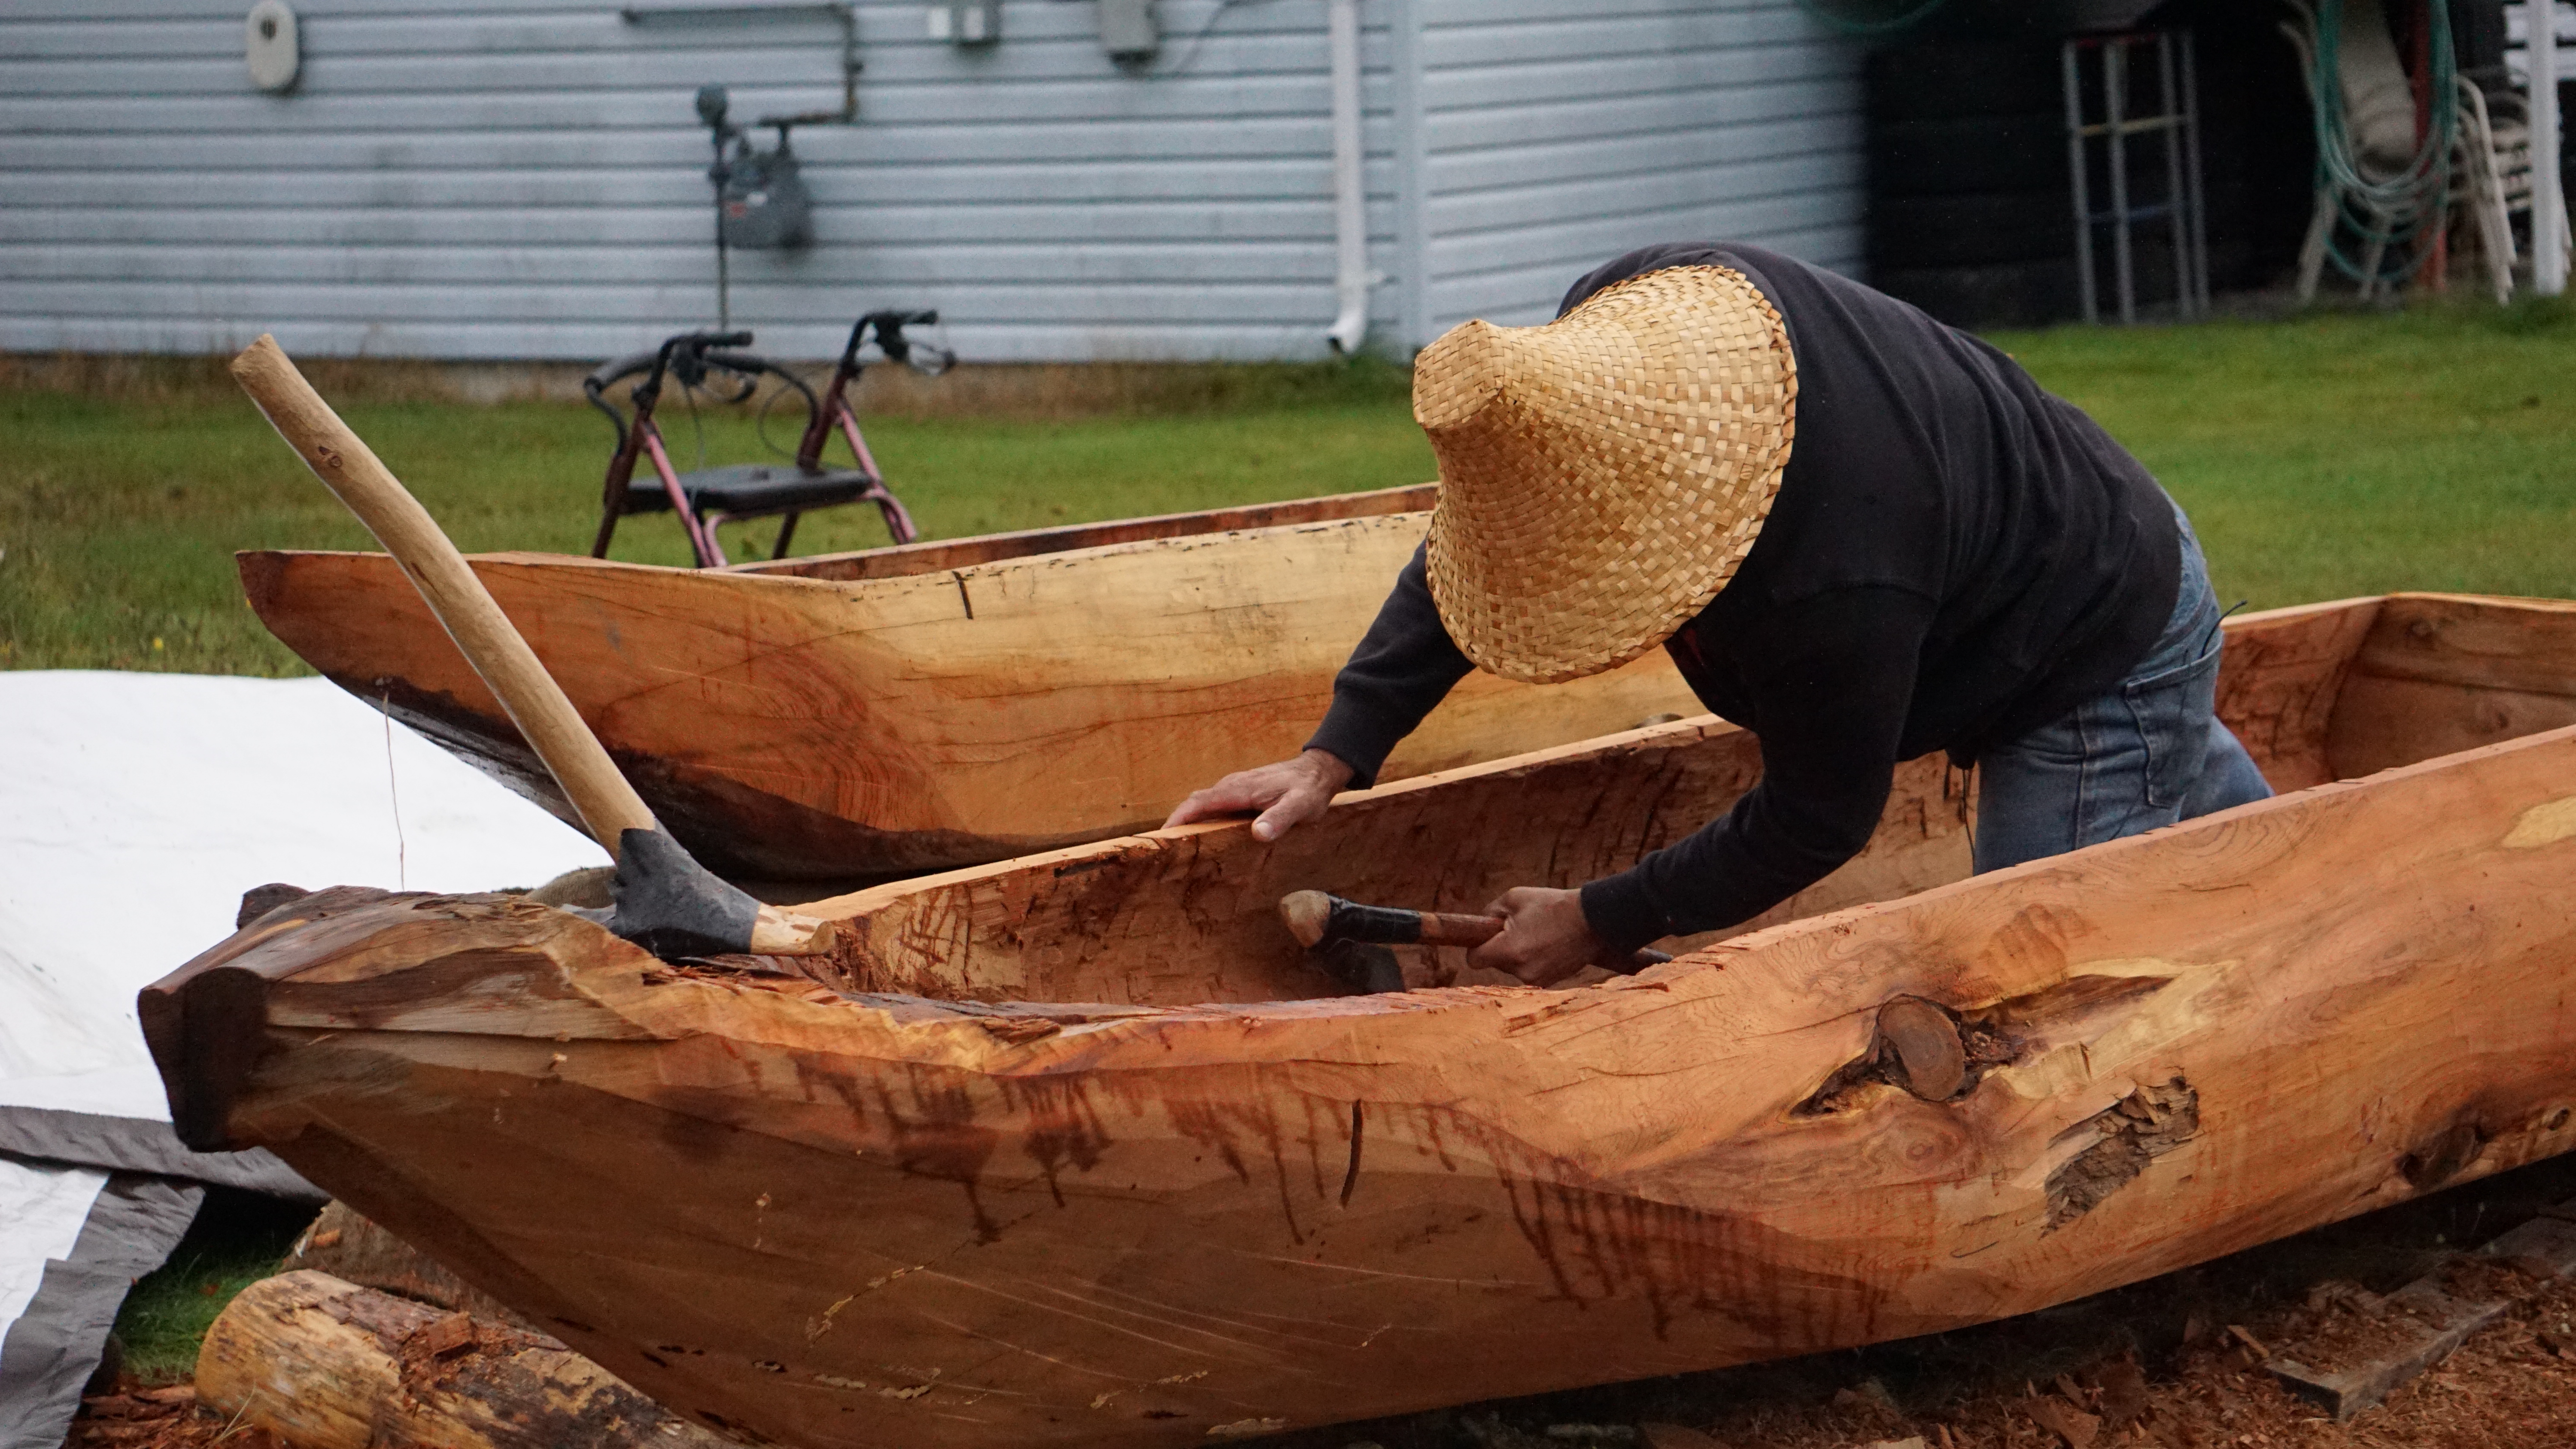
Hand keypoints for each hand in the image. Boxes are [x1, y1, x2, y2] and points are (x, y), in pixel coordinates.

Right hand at [1161, 749, 1355, 842]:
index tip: (1163, 838)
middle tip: (1163, 851)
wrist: (1317, 771)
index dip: (1178, 819)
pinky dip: (1201, 818)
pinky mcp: (1239, 792)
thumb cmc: (1309, 791)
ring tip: (1176, 849)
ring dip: (1188, 822)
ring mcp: (1234, 788)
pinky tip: (1203, 837)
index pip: (1199, 803)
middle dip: (1176, 824)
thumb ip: (1279, 819)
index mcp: (1239, 790)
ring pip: (1202, 804)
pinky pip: (1213, 805)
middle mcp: (1231, 786)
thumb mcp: (1300, 807)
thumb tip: (1258, 834)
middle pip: (1194, 803)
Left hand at [1466, 887, 1618, 986]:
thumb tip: (1481, 923)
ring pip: (1513, 968)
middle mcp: (1521, 971)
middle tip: (1520, 928)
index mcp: (1510, 950)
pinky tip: (1548, 945)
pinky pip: (1529, 972)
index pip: (1474, 960)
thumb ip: (1490, 912)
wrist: (1593, 920)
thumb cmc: (1552, 905)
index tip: (1483, 937)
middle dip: (1501, 947)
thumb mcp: (1514, 898)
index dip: (1476, 946)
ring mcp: (1537, 980)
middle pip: (1495, 963)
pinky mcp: (1550, 982)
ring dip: (1518, 954)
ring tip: (1538, 935)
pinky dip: (1533, 960)